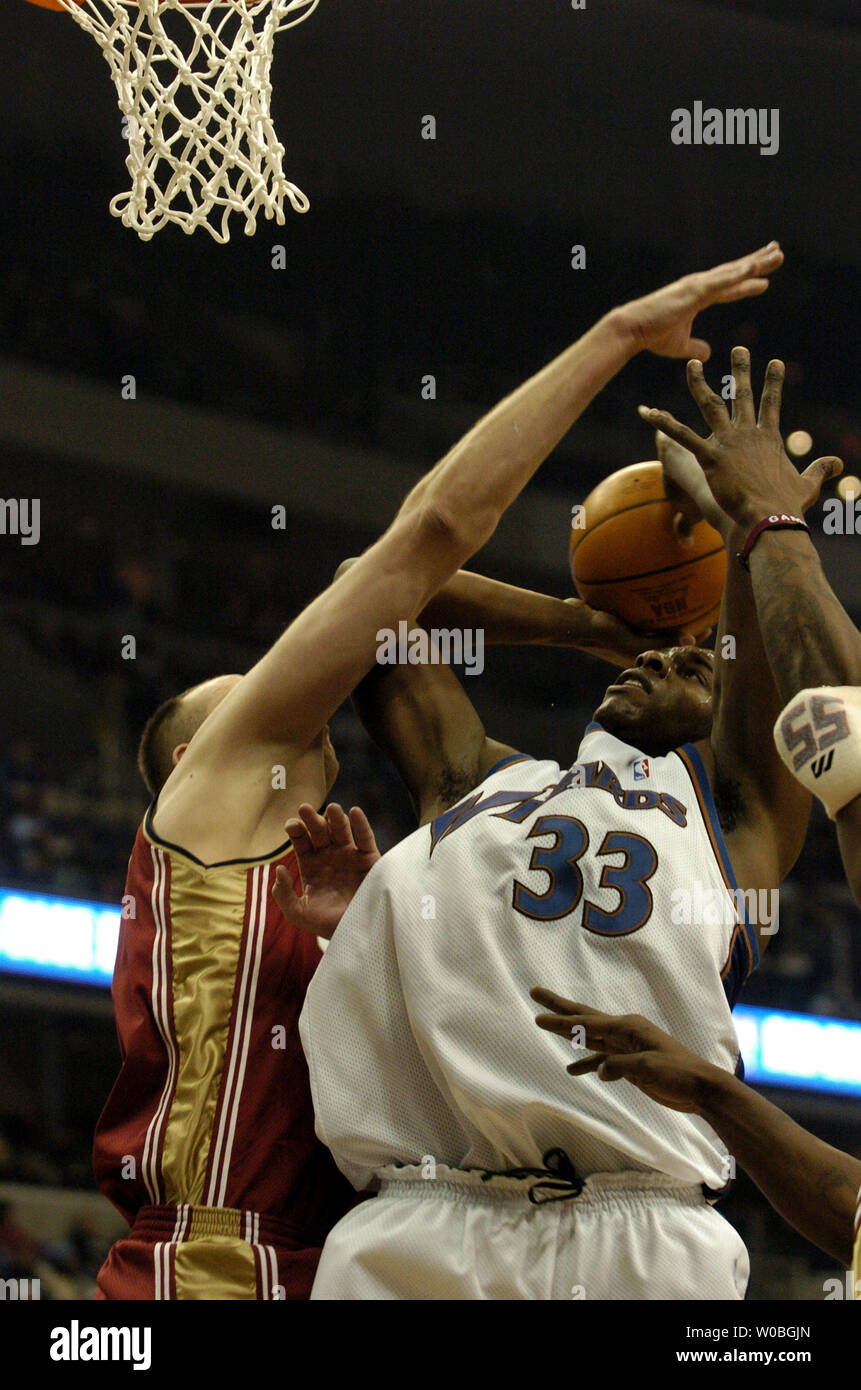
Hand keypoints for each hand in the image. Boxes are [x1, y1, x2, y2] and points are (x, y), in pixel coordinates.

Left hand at [272, 802, 380, 938]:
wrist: (356, 934)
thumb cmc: (326, 924)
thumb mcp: (298, 913)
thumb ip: (283, 894)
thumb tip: (280, 870)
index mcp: (311, 865)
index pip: (301, 841)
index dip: (296, 830)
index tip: (291, 825)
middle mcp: (330, 856)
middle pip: (319, 831)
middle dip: (312, 819)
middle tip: (305, 809)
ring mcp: (350, 855)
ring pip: (341, 830)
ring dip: (335, 817)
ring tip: (331, 808)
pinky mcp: (370, 859)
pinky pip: (365, 838)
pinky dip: (361, 824)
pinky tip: (354, 811)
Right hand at [530, 986, 717, 1113]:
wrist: (699, 1088)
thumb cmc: (678, 1073)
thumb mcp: (649, 1068)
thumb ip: (620, 1066)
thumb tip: (598, 1069)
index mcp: (628, 1027)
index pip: (587, 1021)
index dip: (561, 1019)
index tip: (538, 1014)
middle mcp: (624, 1031)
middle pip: (585, 1018)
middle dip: (559, 1009)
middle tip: (536, 994)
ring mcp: (625, 1047)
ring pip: (590, 1036)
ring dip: (569, 1033)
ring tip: (546, 1024)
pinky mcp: (628, 1063)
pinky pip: (601, 1059)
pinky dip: (587, 1062)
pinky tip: (573, 1068)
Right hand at [565, 598, 706, 662]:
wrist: (570, 619)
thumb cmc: (599, 633)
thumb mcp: (631, 640)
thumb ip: (659, 641)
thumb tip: (690, 637)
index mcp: (643, 654)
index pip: (675, 649)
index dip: (694, 639)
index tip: (711, 625)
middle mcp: (638, 642)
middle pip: (669, 633)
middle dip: (688, 622)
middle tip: (706, 606)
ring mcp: (629, 628)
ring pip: (657, 618)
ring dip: (671, 608)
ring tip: (689, 592)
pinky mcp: (621, 614)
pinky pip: (642, 604)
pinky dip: (653, 595)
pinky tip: (660, 577)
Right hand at [613, 242, 782, 360]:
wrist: (633, 330)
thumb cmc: (652, 336)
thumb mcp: (680, 345)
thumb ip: (695, 348)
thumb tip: (708, 354)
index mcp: (697, 297)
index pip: (729, 288)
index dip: (747, 283)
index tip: (765, 279)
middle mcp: (699, 286)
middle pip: (735, 272)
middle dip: (757, 262)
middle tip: (778, 252)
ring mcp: (697, 285)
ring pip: (733, 271)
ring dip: (755, 262)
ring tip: (776, 253)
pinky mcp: (693, 290)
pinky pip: (721, 280)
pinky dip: (738, 273)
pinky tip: (754, 265)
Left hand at [639, 348, 841, 529]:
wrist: (770, 516)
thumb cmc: (788, 504)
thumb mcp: (808, 483)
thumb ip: (820, 470)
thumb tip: (838, 464)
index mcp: (769, 437)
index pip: (772, 403)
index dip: (773, 382)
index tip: (775, 362)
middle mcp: (748, 433)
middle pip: (743, 394)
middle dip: (741, 370)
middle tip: (739, 350)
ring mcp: (727, 442)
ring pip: (710, 404)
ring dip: (699, 383)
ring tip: (692, 365)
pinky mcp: (709, 456)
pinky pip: (682, 436)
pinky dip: (664, 423)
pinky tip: (647, 412)